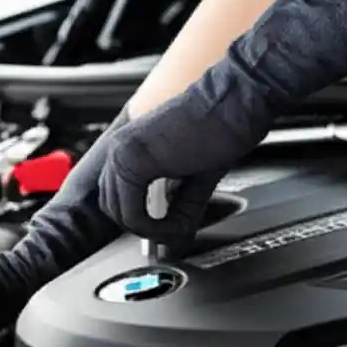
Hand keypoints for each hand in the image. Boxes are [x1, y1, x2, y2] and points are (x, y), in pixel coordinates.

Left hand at [97, 91, 268, 243]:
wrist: (234, 105)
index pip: (117, 196)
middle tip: (173, 232)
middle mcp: (120, 147)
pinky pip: (132, 214)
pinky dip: (154, 228)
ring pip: (120, 214)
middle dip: (142, 228)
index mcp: (130, 146)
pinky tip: (174, 224)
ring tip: (177, 227)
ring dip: (149, 230)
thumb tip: (172, 241)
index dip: (141, 219)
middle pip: (113, 208)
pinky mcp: (134, 162)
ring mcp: (123, 153)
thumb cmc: (220, 129)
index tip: (167, 228)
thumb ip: (178, 210)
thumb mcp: (193, 179)